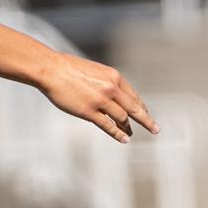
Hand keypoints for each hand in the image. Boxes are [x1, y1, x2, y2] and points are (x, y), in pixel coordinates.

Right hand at [37, 51, 159, 143]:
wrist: (52, 70)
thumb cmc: (69, 69)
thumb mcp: (95, 71)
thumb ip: (106, 82)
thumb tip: (112, 95)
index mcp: (114, 77)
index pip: (133, 95)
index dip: (141, 106)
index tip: (145, 113)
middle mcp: (111, 89)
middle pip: (134, 108)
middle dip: (146, 120)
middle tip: (156, 129)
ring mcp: (101, 101)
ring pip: (122, 118)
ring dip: (129, 128)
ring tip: (131, 135)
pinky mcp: (89, 112)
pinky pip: (108, 126)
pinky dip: (118, 133)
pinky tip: (124, 139)